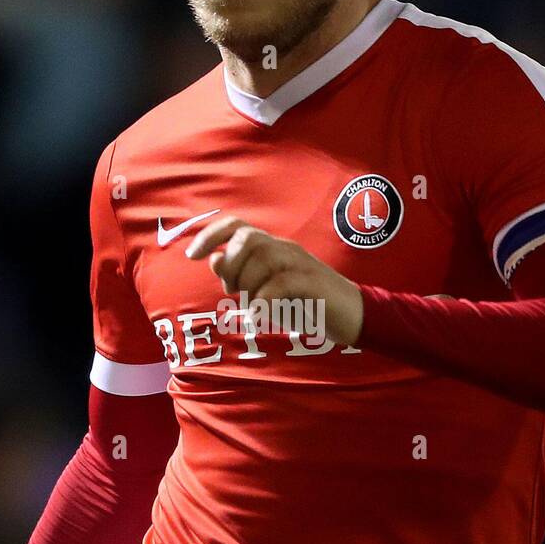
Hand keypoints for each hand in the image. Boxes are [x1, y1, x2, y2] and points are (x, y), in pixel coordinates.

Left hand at [185, 215, 363, 346]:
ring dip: (249, 286)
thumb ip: (241, 275)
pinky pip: (279, 283)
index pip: (237, 226)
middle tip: (235, 291)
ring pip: (262, 259)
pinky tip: (260, 317)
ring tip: (254, 308)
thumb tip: (214, 258)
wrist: (353, 314)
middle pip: (247, 239)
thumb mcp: (267, 291)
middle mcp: (285, 249)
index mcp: (272, 247)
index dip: (211, 234)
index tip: (191, 254)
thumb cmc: (307, 304)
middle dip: (232, 266)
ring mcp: (300, 263)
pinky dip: (263, 302)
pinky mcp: (312, 283)